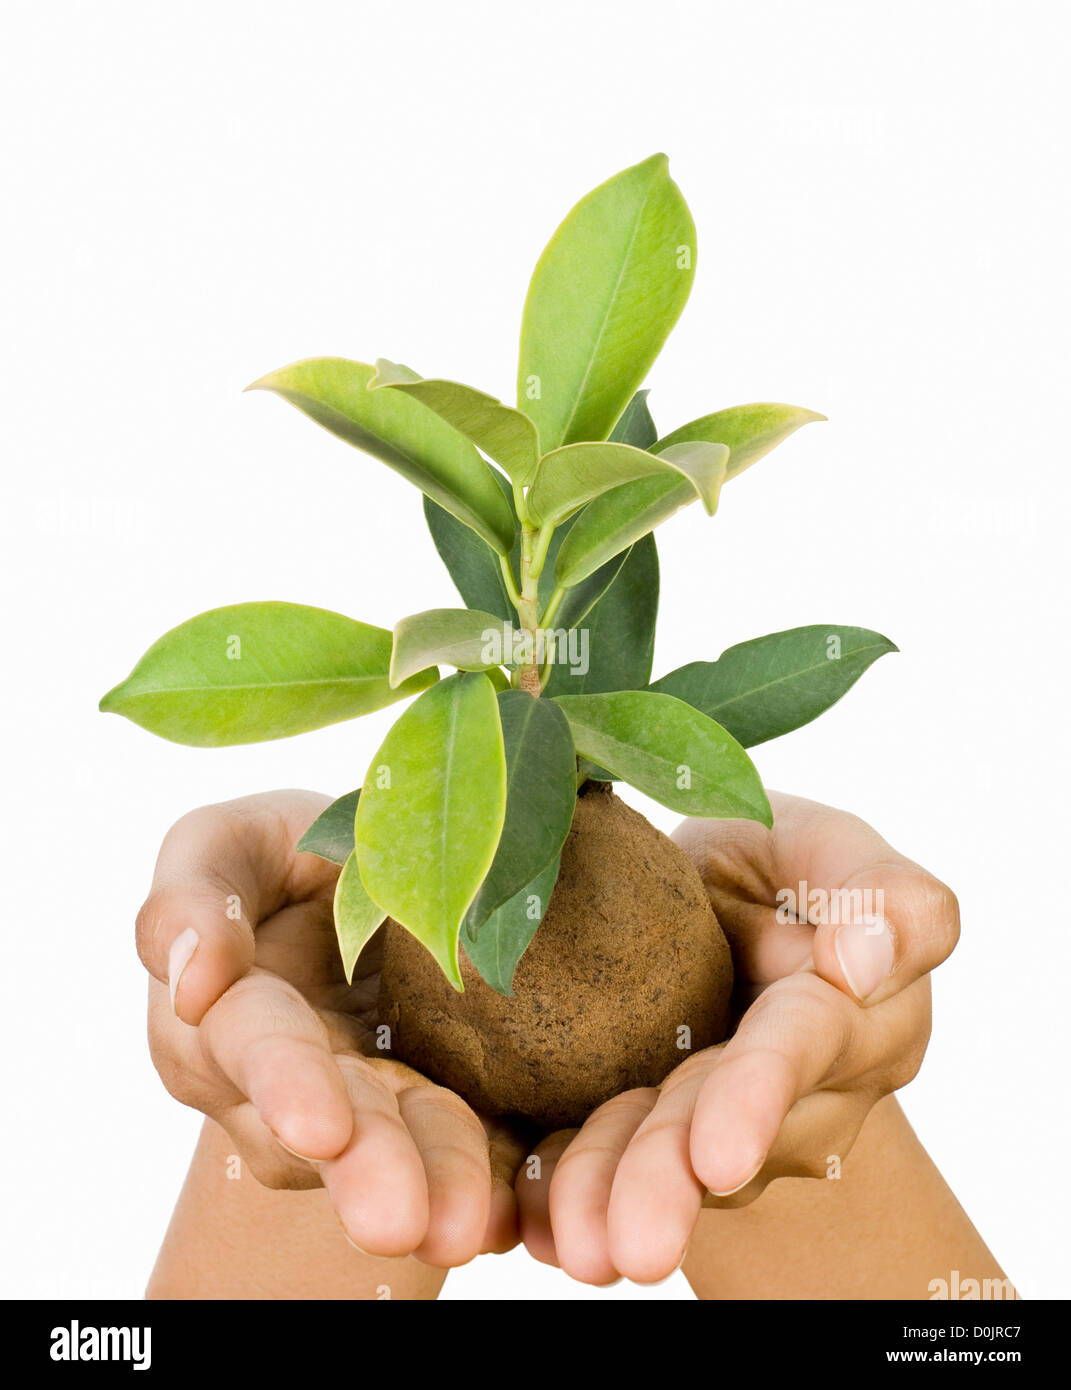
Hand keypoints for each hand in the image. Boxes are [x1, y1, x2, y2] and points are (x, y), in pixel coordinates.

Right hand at [137, 790, 524, 1265]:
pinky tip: (515, 1207)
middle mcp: (290, 1083)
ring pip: (401, 1149)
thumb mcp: (229, 842)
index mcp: (229, 1017)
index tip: (321, 1129)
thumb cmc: (282, 854)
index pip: (256, 1048)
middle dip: (368, 1172)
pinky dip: (496, 1180)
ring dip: (437, 1184)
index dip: (286, 1083)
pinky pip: (471, 1151)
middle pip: (331, 1128)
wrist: (376, 875)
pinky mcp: (439, 1109)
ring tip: (468, 1223)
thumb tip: (192, 982)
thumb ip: (194, 897)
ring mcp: (370, 1105)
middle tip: (405, 1222)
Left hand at [517, 792, 959, 1283]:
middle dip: (671, 1182)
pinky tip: (527, 1223)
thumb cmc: (784, 867)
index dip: (759, 1096)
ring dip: (611, 1198)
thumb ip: (879, 890)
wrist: (716, 904)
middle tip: (632, 1246)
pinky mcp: (649, 1130)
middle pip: (722, 1128)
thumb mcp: (831, 847)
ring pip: (660, 1157)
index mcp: (851, 1013)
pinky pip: (604, 1161)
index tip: (718, 1158)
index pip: (802, 1047)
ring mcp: (718, 1121)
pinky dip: (560, 1191)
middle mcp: (794, 1090)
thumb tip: (860, 960)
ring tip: (571, 1246)